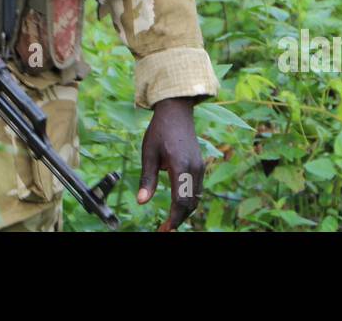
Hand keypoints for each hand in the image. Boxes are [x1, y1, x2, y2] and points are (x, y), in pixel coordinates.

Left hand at [137, 96, 204, 230]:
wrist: (176, 112)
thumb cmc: (160, 131)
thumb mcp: (148, 153)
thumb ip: (147, 179)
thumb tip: (142, 202)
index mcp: (180, 165)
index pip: (181, 201)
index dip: (174, 219)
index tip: (165, 229)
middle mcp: (194, 168)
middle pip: (190, 203)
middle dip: (178, 219)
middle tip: (164, 229)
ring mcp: (199, 167)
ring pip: (195, 198)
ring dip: (184, 211)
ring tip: (170, 221)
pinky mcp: (200, 166)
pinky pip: (197, 189)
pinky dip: (189, 201)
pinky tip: (178, 206)